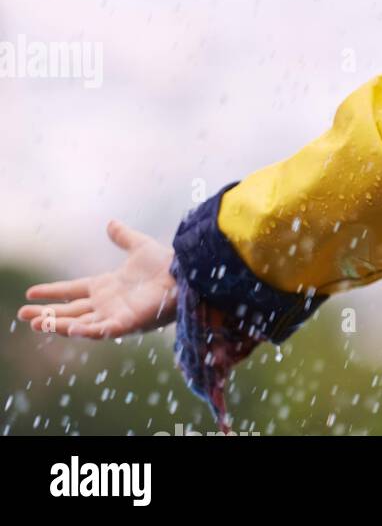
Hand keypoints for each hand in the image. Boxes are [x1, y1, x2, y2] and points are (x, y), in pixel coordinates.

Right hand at [18, 218, 177, 337]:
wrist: (187, 271)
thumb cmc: (166, 263)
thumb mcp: (139, 246)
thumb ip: (124, 237)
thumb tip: (111, 223)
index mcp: (106, 286)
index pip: (72, 290)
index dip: (52, 292)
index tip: (30, 292)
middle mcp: (106, 303)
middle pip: (70, 310)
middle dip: (46, 313)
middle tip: (23, 314)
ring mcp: (115, 314)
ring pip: (79, 323)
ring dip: (59, 324)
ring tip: (36, 322)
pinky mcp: (127, 323)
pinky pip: (103, 330)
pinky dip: (88, 330)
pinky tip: (72, 328)